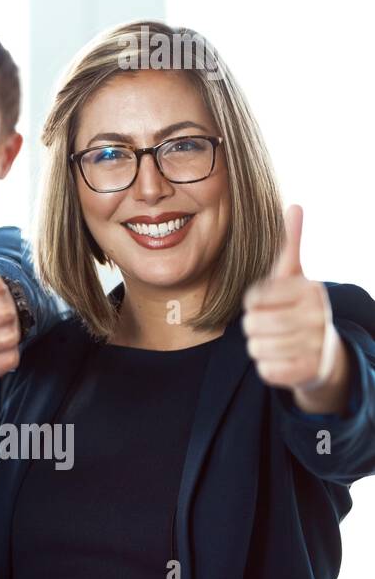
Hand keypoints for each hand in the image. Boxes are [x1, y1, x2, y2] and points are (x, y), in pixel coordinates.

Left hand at [243, 205, 348, 411]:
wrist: (326, 355)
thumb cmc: (299, 309)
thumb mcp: (295, 276)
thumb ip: (291, 243)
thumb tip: (294, 205)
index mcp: (310, 290)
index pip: (253, 299)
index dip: (253, 304)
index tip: (269, 304)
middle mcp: (318, 317)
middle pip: (252, 324)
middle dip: (254, 327)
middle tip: (272, 326)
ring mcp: (316, 347)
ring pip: (256, 348)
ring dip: (260, 347)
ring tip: (279, 342)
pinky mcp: (308, 373)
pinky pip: (265, 370)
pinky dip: (268, 367)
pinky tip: (285, 360)